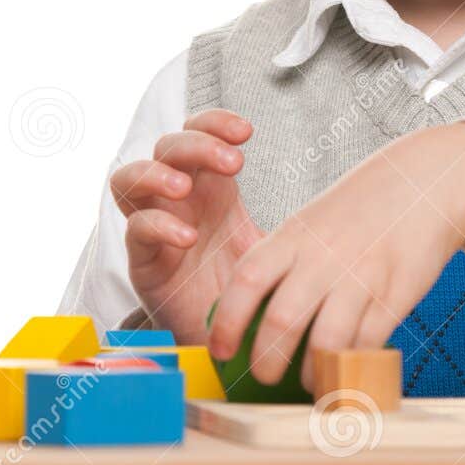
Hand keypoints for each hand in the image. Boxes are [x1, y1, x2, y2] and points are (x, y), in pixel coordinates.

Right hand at [111, 109, 265, 344]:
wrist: (231, 342)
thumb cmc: (250, 287)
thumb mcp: (273, 247)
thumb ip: (288, 223)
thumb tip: (334, 204)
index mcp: (210, 186)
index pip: (198, 132)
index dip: (215, 122)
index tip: (246, 132)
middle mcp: (177, 199)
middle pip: (166, 146)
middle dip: (196, 144)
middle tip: (232, 162)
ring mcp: (155, 226)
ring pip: (130, 179)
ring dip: (156, 175)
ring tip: (184, 188)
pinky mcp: (142, 261)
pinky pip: (135, 230)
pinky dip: (157, 226)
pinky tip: (186, 237)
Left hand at [207, 121, 464, 386]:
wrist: (422, 184)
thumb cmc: (355, 212)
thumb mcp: (308, 225)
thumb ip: (280, 264)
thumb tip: (245, 318)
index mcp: (293, 237)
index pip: (247, 280)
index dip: (226, 321)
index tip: (219, 350)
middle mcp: (323, 257)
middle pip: (281, 321)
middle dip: (266, 360)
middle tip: (262, 375)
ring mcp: (361, 277)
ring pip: (325, 342)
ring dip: (311, 372)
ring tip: (308, 381)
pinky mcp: (395, 296)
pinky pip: (366, 344)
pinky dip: (351, 365)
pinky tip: (344, 370)